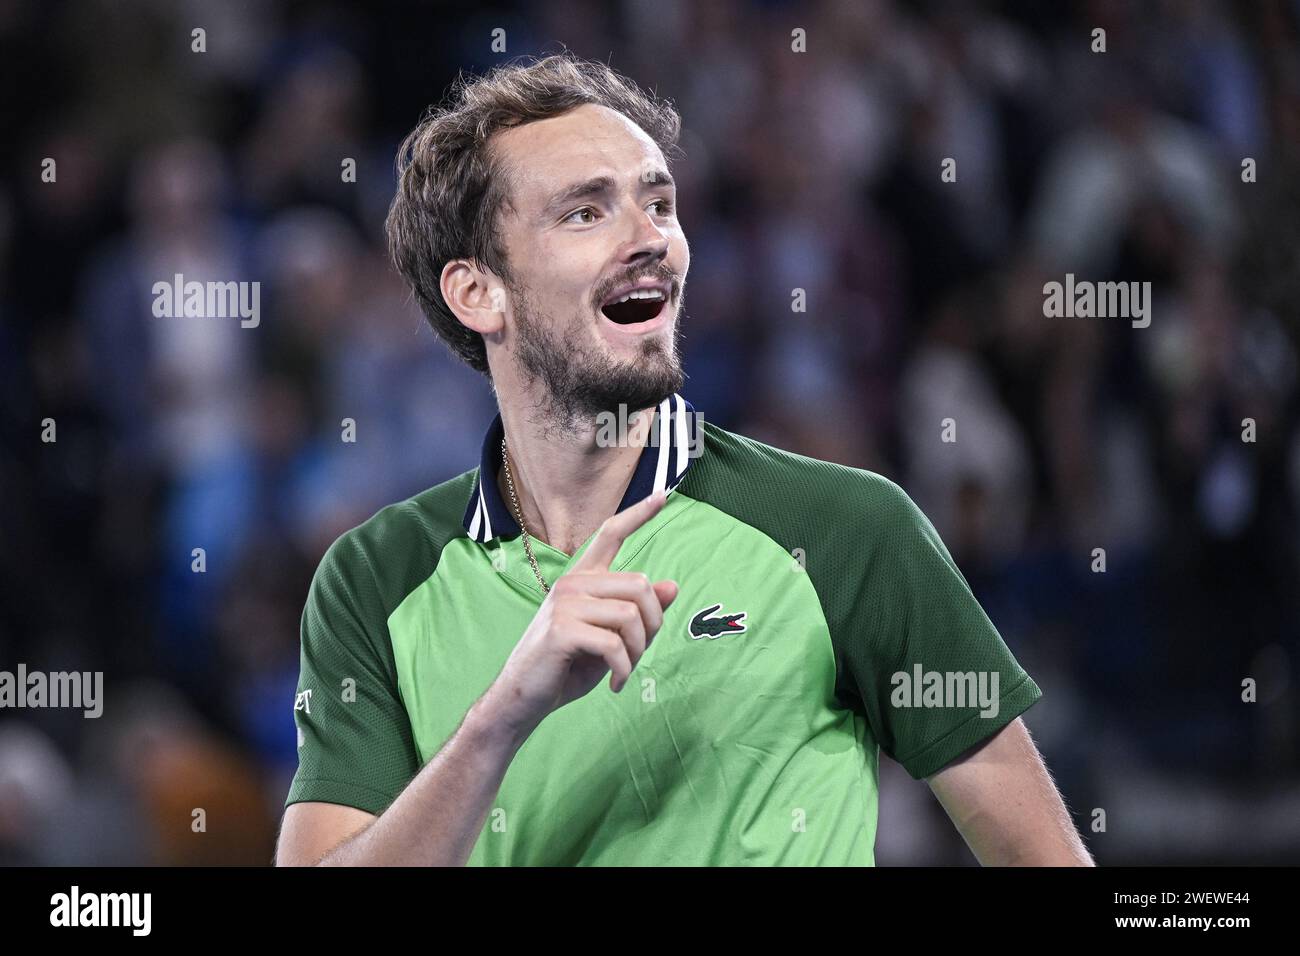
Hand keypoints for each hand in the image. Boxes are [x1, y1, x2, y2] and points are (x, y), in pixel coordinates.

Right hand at [487, 490, 678, 734]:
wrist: (525, 696)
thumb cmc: (568, 665)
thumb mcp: (610, 636)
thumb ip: (637, 611)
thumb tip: (672, 586)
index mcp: (583, 579)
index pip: (611, 534)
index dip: (638, 514)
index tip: (664, 495)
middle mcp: (573, 583)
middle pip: (640, 585)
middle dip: (653, 625)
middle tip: (640, 653)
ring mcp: (564, 604)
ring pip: (631, 615)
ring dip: (638, 651)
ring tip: (625, 669)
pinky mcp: (561, 630)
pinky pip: (614, 644)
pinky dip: (624, 669)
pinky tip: (616, 683)